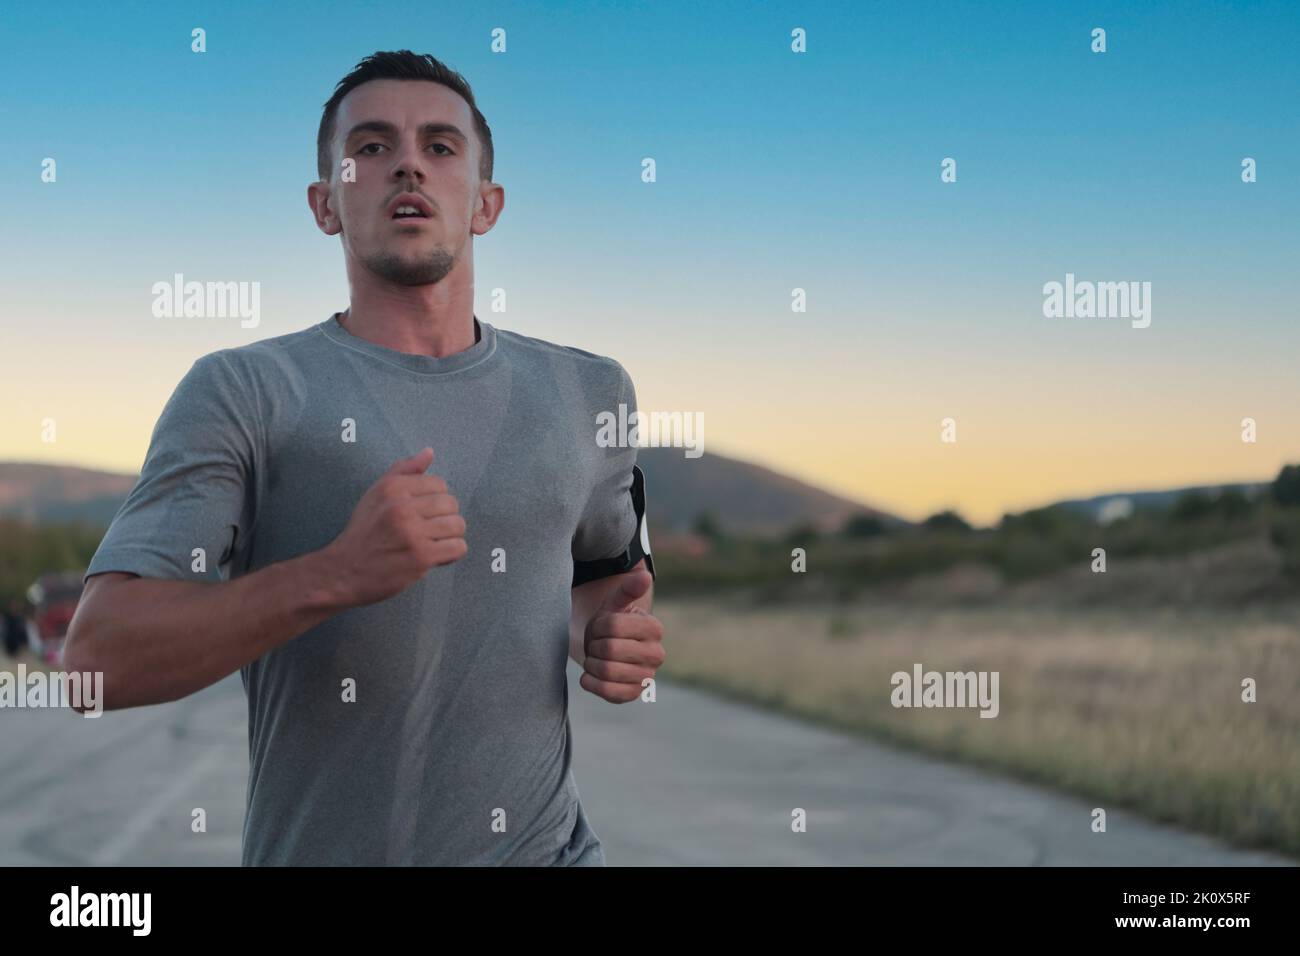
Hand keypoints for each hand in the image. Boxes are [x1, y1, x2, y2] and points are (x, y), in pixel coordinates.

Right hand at [321, 447, 466, 606]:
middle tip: (429, 530)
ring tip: (434, 542)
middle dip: (445, 518)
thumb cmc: (364, 531)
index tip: (423, 513)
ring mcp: (412, 533)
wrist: (344, 571)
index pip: (439, 484)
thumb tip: (429, 452)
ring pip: (457, 525)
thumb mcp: (376, 494)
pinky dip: (452, 554)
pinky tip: (437, 556)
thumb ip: (404, 471)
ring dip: (450, 536)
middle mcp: (402, 507)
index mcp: (392, 488)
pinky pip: (458, 547)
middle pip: (451, 504)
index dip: (435, 500)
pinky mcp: (420, 557)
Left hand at [580, 569, 664, 702]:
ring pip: (606, 671)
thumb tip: (645, 575)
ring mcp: (646, 676)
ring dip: (591, 663)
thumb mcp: (616, 604)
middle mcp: (657, 654)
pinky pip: (607, 692)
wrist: (609, 650)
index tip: (600, 627)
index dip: (598, 626)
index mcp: (654, 628)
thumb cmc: (611, 625)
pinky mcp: (633, 694)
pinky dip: (591, 682)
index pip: (613, 625)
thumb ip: (628, 589)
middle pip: (609, 649)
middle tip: (595, 644)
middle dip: (593, 645)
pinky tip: (589, 676)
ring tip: (593, 658)